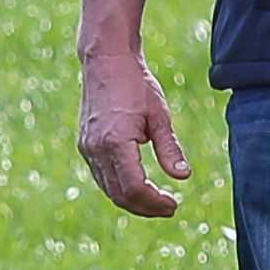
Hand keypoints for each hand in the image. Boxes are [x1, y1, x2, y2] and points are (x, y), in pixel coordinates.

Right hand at [80, 50, 193, 215]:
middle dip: (145, 207)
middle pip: (120, 195)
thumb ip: (170, 149)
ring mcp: (87, 148)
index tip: (174, 204)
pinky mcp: (85, 146)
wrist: (106, 61)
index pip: (134, 188)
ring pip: (109, 190)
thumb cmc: (136, 84)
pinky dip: (120, 188)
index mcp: (115, 141)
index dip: (154, 202)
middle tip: (169, 208)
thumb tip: (183, 177)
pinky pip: (102, 177)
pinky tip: (140, 186)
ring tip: (157, 201)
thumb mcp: (159, 116)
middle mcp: (96, 149)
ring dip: (133, 201)